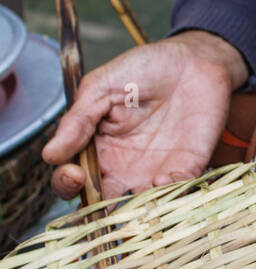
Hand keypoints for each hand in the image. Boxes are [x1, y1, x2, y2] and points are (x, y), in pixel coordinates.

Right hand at [42, 31, 248, 199]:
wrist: (194, 59)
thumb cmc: (144, 69)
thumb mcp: (102, 87)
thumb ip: (78, 120)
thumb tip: (49, 154)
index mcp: (97, 147)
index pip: (74, 179)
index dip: (68, 183)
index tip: (74, 174)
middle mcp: (123, 166)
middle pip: (102, 202)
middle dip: (97, 209)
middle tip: (102, 195)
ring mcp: (154, 170)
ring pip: (139, 207)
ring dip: (136, 207)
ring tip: (138, 187)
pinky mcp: (186, 168)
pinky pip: (176, 193)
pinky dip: (170, 194)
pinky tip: (166, 178)